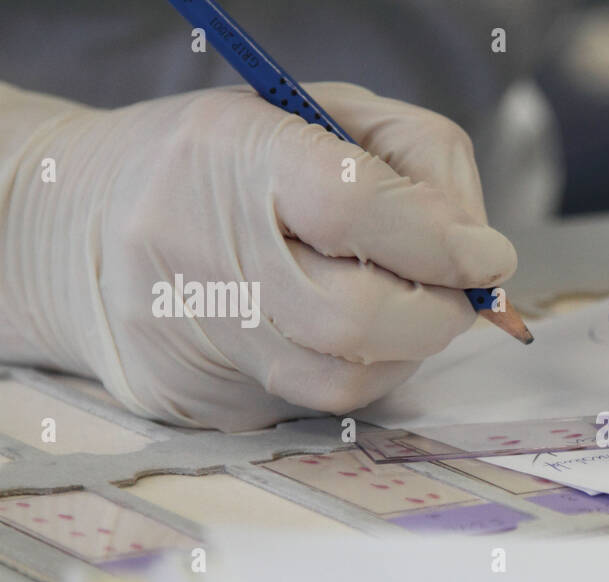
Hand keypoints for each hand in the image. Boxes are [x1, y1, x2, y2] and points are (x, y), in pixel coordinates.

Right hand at [0, 82, 514, 429]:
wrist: (88, 225)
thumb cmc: (228, 163)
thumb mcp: (322, 116)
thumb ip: (419, 167)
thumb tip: (480, 257)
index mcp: (228, 153)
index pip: (351, 206)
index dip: (439, 240)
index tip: (488, 256)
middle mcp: (195, 248)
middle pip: (354, 317)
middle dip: (438, 313)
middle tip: (461, 294)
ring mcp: (190, 336)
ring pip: (345, 380)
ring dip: (406, 350)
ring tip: (402, 306)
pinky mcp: (199, 397)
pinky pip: (318, 406)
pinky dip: (362, 373)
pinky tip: (352, 338)